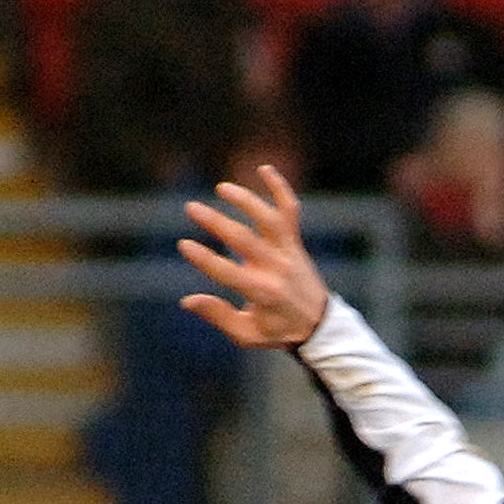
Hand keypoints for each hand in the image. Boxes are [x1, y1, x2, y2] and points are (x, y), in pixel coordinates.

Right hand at [177, 164, 331, 350]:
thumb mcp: (246, 334)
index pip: (227, 272)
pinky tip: (264, 169)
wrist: (319, 325)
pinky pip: (290, 210)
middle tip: (191, 208)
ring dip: (246, 200)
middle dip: (215, 223)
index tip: (184, 245)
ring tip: (221, 188)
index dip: (204, 258)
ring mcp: (288, 252)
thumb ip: (218, 316)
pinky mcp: (295, 242)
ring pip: (267, 219)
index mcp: (261, 292)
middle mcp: (276, 268)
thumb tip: (187, 301)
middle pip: (243, 239)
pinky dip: (281, 188)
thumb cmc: (277, 331)